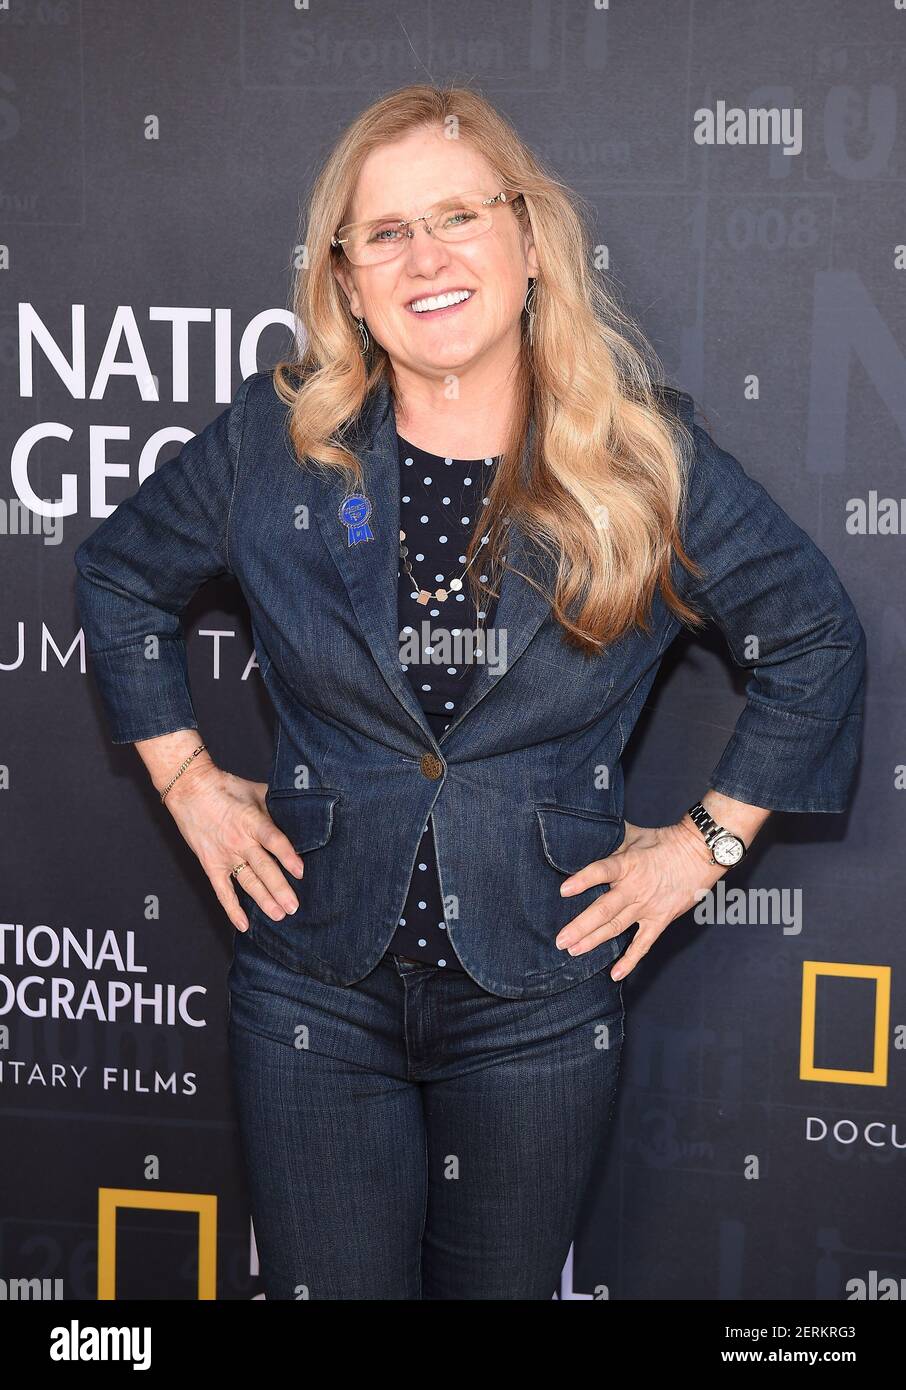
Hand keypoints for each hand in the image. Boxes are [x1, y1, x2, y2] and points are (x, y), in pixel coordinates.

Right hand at [162, 764, 304, 932]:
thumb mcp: (256, 791)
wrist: (190, 789)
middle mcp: (240, 841)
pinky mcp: (211, 864)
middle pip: (263, 868)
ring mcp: (225, 855)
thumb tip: (300, 814)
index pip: (273, 841)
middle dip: (280, 889)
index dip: (287, 856)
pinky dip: (231, 909)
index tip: (300, 872)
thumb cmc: (226, 787)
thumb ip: (276, 806)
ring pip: (247, 882)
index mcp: (252, 821)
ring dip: (263, 900)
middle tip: (294, 907)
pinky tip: (243, 925)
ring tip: (279, 916)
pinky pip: (222, 891)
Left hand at [554, 818, 725, 978]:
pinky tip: (615, 974)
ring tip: (573, 951)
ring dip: (594, 941)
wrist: (699, 854)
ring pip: (617, 928)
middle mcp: (634, 889)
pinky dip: (630, 960)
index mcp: (627, 865)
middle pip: (604, 910)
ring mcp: (647, 907)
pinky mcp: (660, 920)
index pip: (602, 871)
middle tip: (560, 941)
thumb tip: (583, 834)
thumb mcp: (634, 834)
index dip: (583, 880)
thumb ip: (610, 838)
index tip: (564, 890)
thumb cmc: (664, 841)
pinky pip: (644, 944)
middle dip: (580, 926)